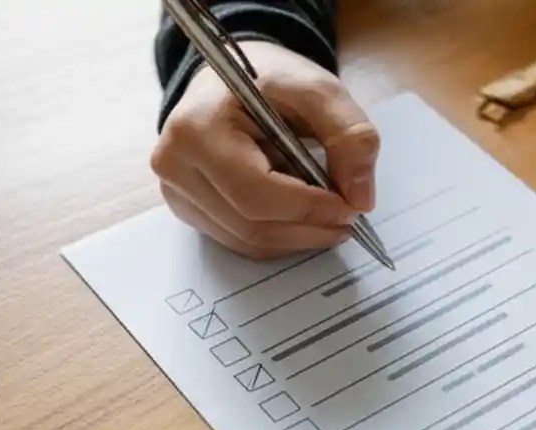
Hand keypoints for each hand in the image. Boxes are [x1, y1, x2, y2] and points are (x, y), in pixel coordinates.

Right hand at [151, 42, 378, 258]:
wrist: (234, 81)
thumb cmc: (271, 81)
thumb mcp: (319, 89)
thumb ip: (349, 134)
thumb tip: (361, 198)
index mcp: (196, 129)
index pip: (255, 194)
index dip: (309, 209)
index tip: (350, 207)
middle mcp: (174, 165)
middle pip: (252, 225)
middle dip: (309, 228)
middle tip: (348, 217)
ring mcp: (176, 192)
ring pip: (248, 241)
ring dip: (298, 236)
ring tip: (328, 213)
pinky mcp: (187, 209)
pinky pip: (240, 241)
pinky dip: (280, 236)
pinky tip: (300, 215)